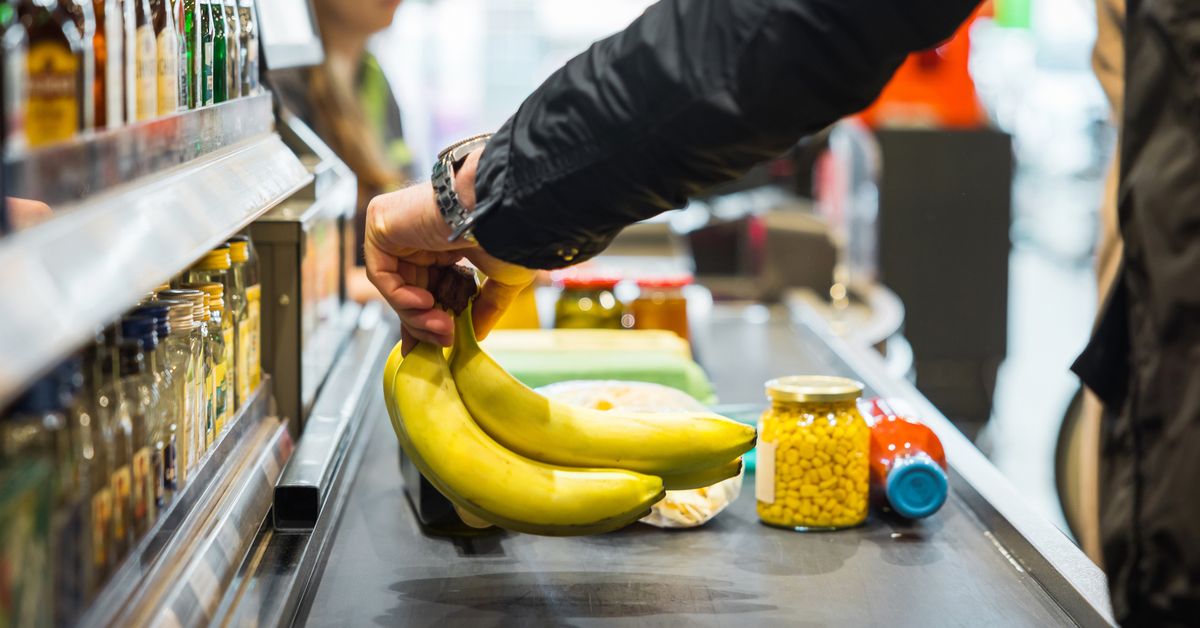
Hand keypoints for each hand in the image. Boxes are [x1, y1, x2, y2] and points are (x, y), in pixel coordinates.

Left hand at [364, 149, 535, 353]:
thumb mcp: (502, 278)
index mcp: (443, 245)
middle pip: (408, 292)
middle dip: (423, 323)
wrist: (498, 206)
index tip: (433, 347)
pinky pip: (381, 274)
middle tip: (444, 341)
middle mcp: (417, 237)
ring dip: (416, 316)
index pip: (425, 288)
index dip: (426, 320)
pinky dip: (400, 297)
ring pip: (394, 288)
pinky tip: (425, 304)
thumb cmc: (508, 231)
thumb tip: (478, 334)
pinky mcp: (381, 225)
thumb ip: (487, 305)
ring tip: (443, 328)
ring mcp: (397, 230)